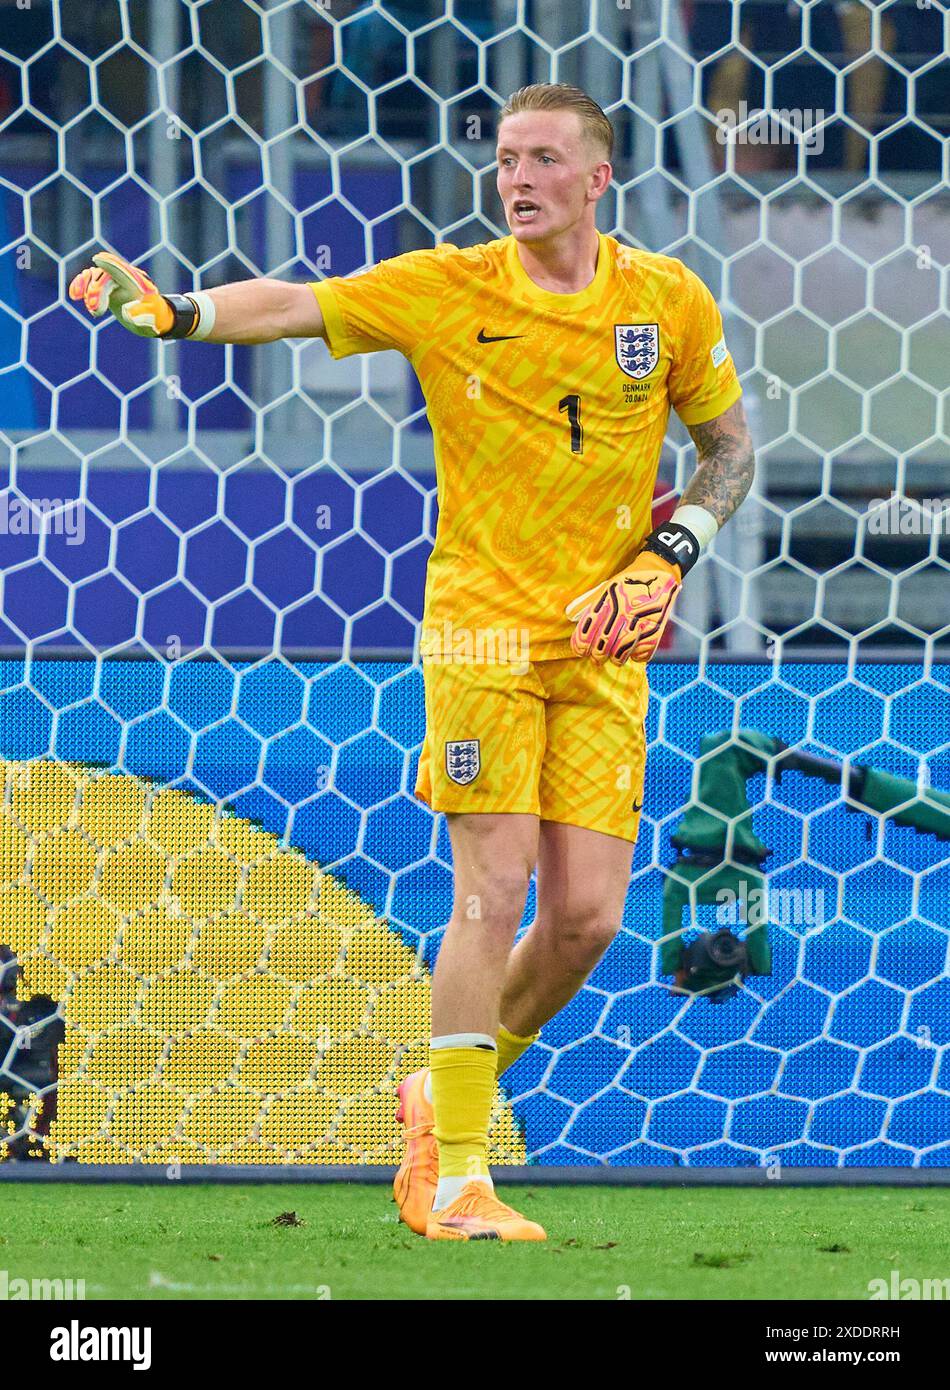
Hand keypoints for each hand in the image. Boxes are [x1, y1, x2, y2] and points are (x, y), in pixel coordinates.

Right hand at [69, 251, 172, 336]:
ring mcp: (113, 281)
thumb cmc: (155, 318)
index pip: (123, 271)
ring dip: (87, 289)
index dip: (111, 264)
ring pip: (94, 276)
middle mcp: (124, 278)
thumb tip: (127, 310)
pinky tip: (74, 295)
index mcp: (138, 283)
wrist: (152, 318)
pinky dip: (80, 285)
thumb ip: (143, 315)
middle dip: (96, 291)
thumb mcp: (153, 320)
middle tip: (96, 311)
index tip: (99, 259)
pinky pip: (89, 281)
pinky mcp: (105, 286)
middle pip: (105, 276)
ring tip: (94, 311)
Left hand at [565, 549, 681, 664]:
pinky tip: (633, 655)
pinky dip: (637, 656)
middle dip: (597, 656)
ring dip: (616, 659)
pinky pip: (644, 650)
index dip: (581, 645)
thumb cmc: (628, 580)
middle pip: (603, 644)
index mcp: (607, 602)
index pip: (587, 631)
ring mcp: (640, 621)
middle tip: (596, 660)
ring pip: (622, 651)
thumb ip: (588, 601)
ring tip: (614, 660)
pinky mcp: (656, 627)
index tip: (580, 651)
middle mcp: (621, 613)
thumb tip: (569, 614)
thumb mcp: (606, 586)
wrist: (659, 569)